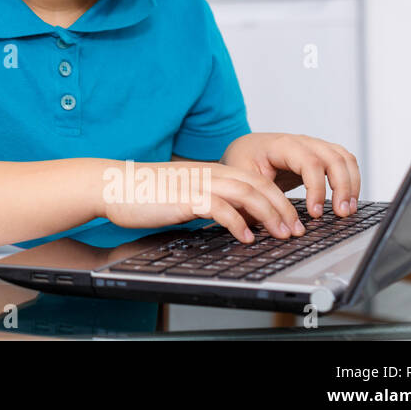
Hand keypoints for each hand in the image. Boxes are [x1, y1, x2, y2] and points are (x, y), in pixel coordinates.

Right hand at [101, 160, 304, 242]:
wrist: (113, 185)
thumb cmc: (145, 193)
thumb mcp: (185, 195)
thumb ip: (209, 202)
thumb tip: (232, 221)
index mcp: (212, 172)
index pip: (257, 180)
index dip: (280, 200)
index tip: (292, 220)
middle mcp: (210, 173)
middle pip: (260, 185)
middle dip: (283, 209)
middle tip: (296, 231)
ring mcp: (198, 183)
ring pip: (247, 194)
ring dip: (269, 216)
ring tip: (281, 235)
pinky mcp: (185, 197)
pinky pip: (220, 208)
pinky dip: (238, 223)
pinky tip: (245, 237)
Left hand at [222, 133, 360, 218]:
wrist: (246, 149)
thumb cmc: (243, 161)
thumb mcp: (243, 178)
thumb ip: (258, 199)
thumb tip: (274, 226)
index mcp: (280, 145)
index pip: (309, 163)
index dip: (316, 189)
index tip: (316, 213)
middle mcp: (301, 141)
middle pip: (333, 158)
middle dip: (342, 187)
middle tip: (341, 214)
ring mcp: (314, 145)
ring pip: (344, 158)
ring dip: (351, 184)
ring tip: (348, 210)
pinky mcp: (321, 154)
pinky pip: (345, 161)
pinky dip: (352, 179)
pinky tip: (348, 200)